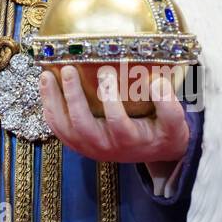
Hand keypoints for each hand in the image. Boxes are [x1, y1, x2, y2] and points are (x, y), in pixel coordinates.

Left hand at [40, 65, 188, 164]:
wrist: (154, 152)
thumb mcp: (176, 123)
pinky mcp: (78, 144)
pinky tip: (46, 86)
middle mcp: (105, 147)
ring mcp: (88, 147)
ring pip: (64, 128)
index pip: (117, 122)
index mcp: (130, 140)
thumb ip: (169, 104)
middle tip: (68, 69)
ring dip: (53, 101)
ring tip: (47, 75)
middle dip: (72, 97)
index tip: (106, 73)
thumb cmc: (164, 133)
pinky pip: (58, 129)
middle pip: (82, 124)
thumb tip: (155, 81)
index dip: (110, 99)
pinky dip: (49, 108)